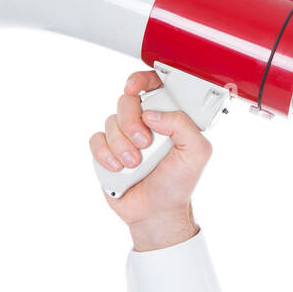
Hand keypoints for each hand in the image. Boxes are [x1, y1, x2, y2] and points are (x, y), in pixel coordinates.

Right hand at [90, 69, 212, 246]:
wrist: (156, 212)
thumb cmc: (178, 183)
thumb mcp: (196, 153)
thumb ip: (183, 125)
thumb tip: (152, 113)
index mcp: (168, 117)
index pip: (153, 86)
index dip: (141, 79)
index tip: (134, 88)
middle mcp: (145, 122)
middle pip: (126, 102)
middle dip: (131, 122)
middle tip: (144, 144)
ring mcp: (124, 136)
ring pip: (110, 121)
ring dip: (122, 145)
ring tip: (135, 164)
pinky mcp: (106, 150)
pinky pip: (96, 140)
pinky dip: (105, 154)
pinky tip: (118, 168)